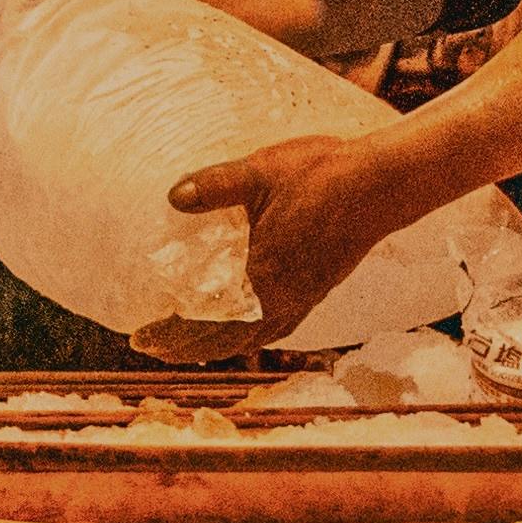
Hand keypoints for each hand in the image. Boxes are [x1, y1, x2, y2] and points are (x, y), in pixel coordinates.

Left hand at [167, 132, 400, 339]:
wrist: (380, 184)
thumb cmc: (321, 176)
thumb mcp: (259, 173)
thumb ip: (214, 185)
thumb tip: (172, 196)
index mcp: (261, 278)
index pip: (205, 321)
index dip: (170, 333)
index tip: (141, 339)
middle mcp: (281, 299)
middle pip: (226, 341)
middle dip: (187, 348)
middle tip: (154, 349)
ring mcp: (303, 298)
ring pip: (254, 339)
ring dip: (220, 346)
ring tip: (194, 348)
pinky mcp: (318, 290)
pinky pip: (279, 327)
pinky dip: (255, 336)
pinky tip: (250, 329)